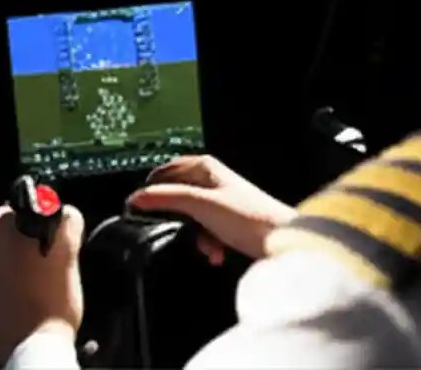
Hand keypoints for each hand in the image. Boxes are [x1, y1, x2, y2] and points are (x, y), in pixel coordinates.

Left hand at [0, 204, 84, 362]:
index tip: (45, 234)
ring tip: (33, 283)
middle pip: (1, 237)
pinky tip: (21, 299)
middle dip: (19, 244)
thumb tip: (67, 213)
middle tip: (43, 260)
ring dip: (10, 266)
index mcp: (1, 232)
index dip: (31, 220)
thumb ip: (68, 223)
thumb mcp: (69, 254)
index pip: (12, 210)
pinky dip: (3, 289)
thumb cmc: (54, 299)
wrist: (35, 346)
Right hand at [129, 155, 295, 263]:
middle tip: (172, 231)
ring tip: (207, 248)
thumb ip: (165, 198)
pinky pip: (207, 229)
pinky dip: (209, 242)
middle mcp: (212, 179)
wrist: (285, 241)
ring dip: (196, 235)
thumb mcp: (199, 205)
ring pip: (192, 216)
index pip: (165, 171)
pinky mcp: (230, 219)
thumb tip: (135, 197)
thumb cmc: (247, 218)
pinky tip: (216, 253)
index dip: (151, 189)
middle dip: (177, 218)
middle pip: (178, 196)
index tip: (138, 207)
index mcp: (204, 167)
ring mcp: (221, 199)